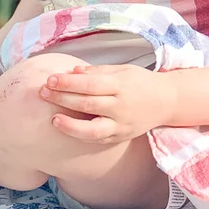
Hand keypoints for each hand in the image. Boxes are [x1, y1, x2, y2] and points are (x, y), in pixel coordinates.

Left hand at [39, 65, 174, 143]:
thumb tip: (71, 72)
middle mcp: (121, 106)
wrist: (166, 101)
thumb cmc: (140, 82)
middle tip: (42, 93)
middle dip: (62, 98)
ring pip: (92, 129)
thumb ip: (96, 71)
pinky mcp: (121, 136)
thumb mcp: (121, 70)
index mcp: (121, 85)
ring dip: (70, 125)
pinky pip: (99, 139)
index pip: (89, 84)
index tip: (50, 79)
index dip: (68, 82)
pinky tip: (68, 129)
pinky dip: (82, 135)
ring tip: (53, 119)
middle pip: (87, 104)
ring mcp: (122, 124)